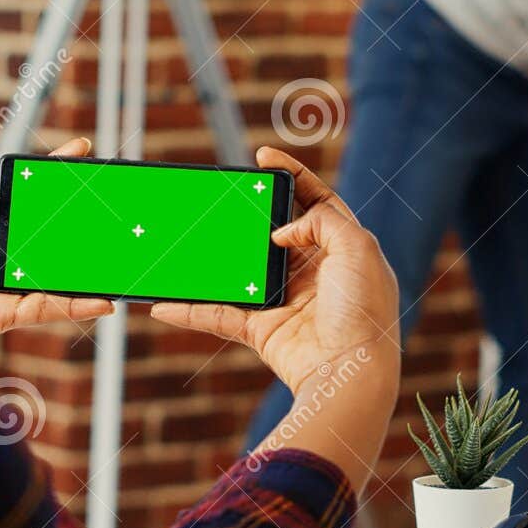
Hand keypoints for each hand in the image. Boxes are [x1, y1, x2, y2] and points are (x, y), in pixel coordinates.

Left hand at [0, 139, 112, 358]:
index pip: (12, 190)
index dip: (45, 172)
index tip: (77, 152)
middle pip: (40, 224)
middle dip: (77, 208)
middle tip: (110, 191)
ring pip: (50, 265)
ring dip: (84, 257)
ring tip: (117, 244)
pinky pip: (43, 307)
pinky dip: (73, 304)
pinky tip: (99, 298)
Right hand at [150, 147, 400, 397]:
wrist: (351, 373)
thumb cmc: (363, 312)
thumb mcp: (357, 248)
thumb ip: (322, 221)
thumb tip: (282, 229)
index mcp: (343, 249)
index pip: (317, 201)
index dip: (292, 175)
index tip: (263, 155)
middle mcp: (315, 272)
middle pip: (275, 231)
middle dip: (250, 212)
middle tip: (226, 192)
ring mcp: (286, 300)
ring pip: (242, 270)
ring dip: (216, 256)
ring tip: (189, 235)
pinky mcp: (263, 329)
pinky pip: (218, 315)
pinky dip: (190, 311)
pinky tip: (165, 303)